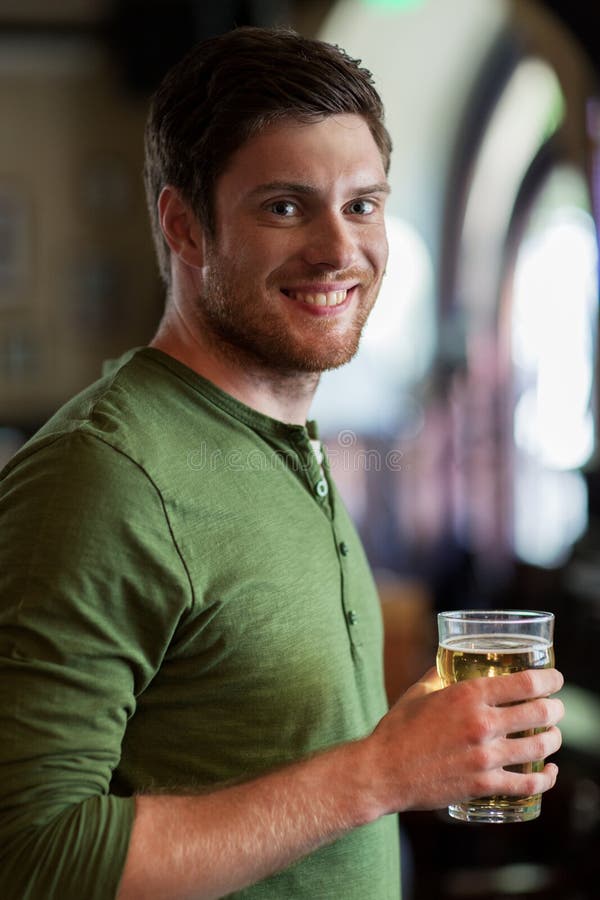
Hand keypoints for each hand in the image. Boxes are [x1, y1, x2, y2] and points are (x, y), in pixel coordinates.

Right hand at [365, 666, 563, 813]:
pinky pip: (527, 783)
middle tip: (557, 708)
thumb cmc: (398, 729)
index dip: (550, 680)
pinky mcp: (483, 785)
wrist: (383, 771)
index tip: (557, 680)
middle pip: (540, 713)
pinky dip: (546, 779)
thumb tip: (449, 660)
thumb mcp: (419, 692)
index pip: (524, 682)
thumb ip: (439, 674)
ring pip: (539, 747)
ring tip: (553, 736)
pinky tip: (550, 773)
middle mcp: (481, 723)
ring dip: (553, 740)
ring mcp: (485, 756)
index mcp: (467, 694)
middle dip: (556, 709)